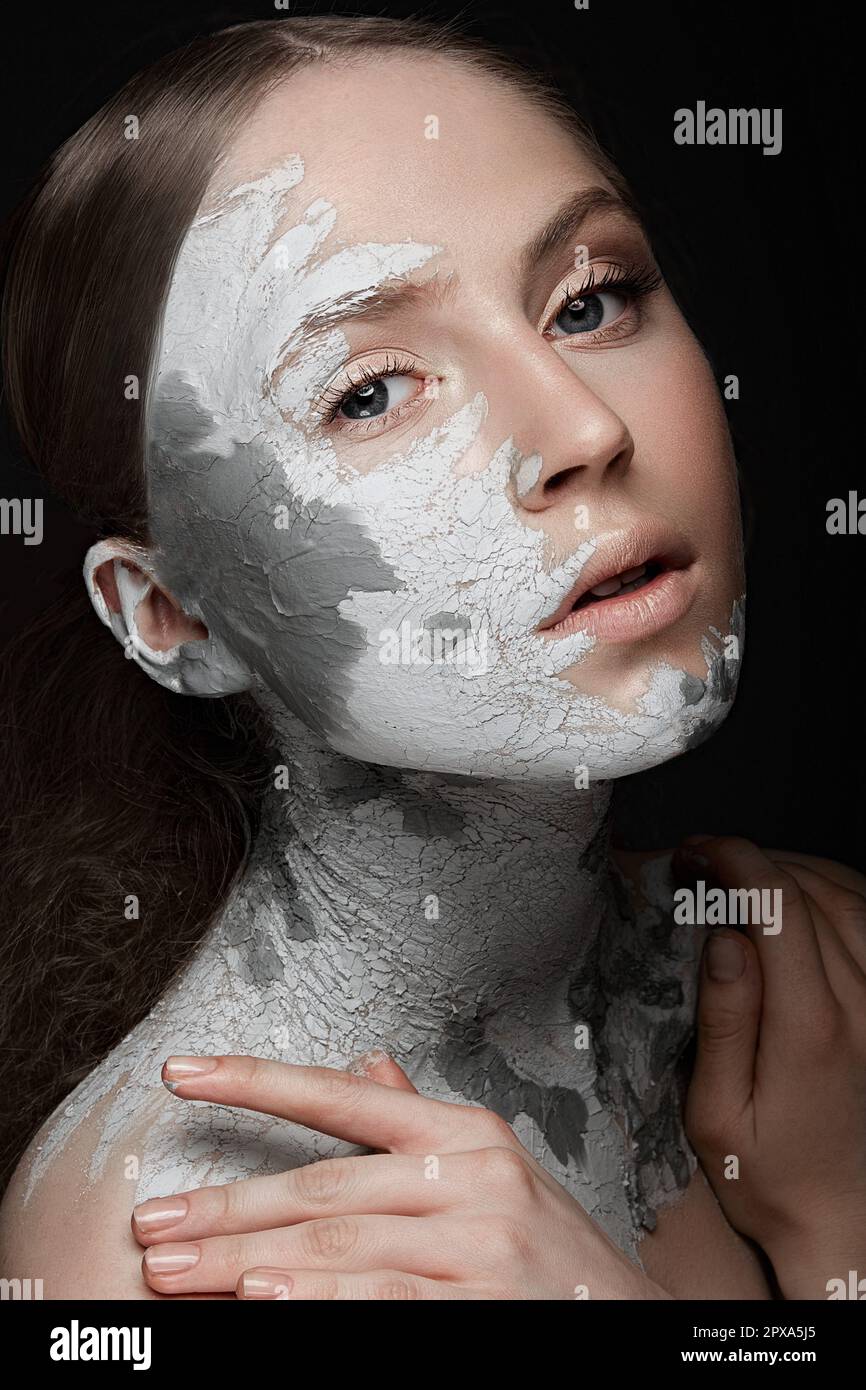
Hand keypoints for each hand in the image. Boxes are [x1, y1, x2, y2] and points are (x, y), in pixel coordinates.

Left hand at [132, 1050, 671, 1299]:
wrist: (632, 1324)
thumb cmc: (548, 1250)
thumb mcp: (493, 1171)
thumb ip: (420, 1122)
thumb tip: (367, 1068)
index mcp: (463, 1132)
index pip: (341, 1098)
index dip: (256, 1081)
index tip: (183, 1073)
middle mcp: (471, 1175)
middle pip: (322, 1188)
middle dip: (227, 1208)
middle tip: (153, 1223)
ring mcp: (478, 1243)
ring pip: (336, 1248)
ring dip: (244, 1262)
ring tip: (175, 1270)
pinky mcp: (479, 1307)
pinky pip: (380, 1301)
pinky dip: (316, 1304)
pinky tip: (261, 1300)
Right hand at [676, 836, 865, 1297]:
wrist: (841, 1217)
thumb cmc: (764, 1174)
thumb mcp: (715, 1115)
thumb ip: (723, 1023)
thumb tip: (723, 941)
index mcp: (809, 1028)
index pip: (780, 907)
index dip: (734, 860)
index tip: (693, 852)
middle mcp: (859, 1005)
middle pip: (809, 890)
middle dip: (750, 859)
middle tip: (698, 861)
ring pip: (844, 894)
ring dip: (787, 868)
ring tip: (736, 872)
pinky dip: (828, 887)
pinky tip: (790, 892)